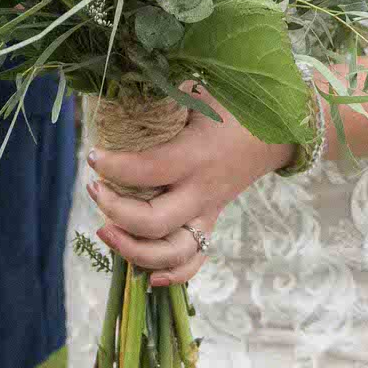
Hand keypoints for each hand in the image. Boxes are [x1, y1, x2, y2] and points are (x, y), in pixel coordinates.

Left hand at [85, 102, 290, 290]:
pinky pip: (194, 262)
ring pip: (172, 253)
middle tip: (93, 188)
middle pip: (155, 222)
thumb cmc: (230, 106)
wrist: (274, 130)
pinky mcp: (210, 223)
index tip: (92, 155)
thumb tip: (117, 94)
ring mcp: (208, 212)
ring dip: (133, 250)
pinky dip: (170, 275)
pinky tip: (145, 275)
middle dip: (116, 212)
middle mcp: (202, 191)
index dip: (114, 167)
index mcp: (197, 155)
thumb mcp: (197, 92)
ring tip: (104, 229)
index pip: (148, 170)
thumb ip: (159, 97)